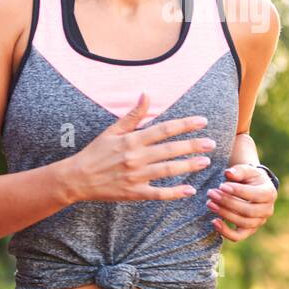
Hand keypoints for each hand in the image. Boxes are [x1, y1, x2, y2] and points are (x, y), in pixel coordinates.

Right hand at [66, 91, 215, 202]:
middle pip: (170, 150)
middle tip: (212, 143)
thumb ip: (132, 115)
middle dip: (193, 145)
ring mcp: (136, 176)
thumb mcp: (111, 131)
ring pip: (168, 170)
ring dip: (188, 166)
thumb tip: (146, 95)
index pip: (164, 129)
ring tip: (205, 162)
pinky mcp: (134, 193)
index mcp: (131, 140)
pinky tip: (189, 190)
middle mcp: (136, 158)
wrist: (76, 179)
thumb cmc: (94, 153)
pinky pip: (158, 193)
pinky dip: (174, 193)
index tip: (202, 121)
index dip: (185, 124)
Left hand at [206, 164, 276, 241]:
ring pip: (243, 223)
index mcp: (269, 193)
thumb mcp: (246, 171)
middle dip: (228, 202)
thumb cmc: (248, 178)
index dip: (238, 191)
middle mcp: (267, 210)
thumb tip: (228, 173)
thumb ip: (238, 171)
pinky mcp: (248, 230)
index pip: (255, 195)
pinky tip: (214, 221)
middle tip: (211, 193)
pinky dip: (226, 232)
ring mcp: (258, 222)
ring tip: (209, 203)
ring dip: (224, 214)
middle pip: (248, 211)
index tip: (222, 186)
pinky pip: (238, 236)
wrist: (251, 188)